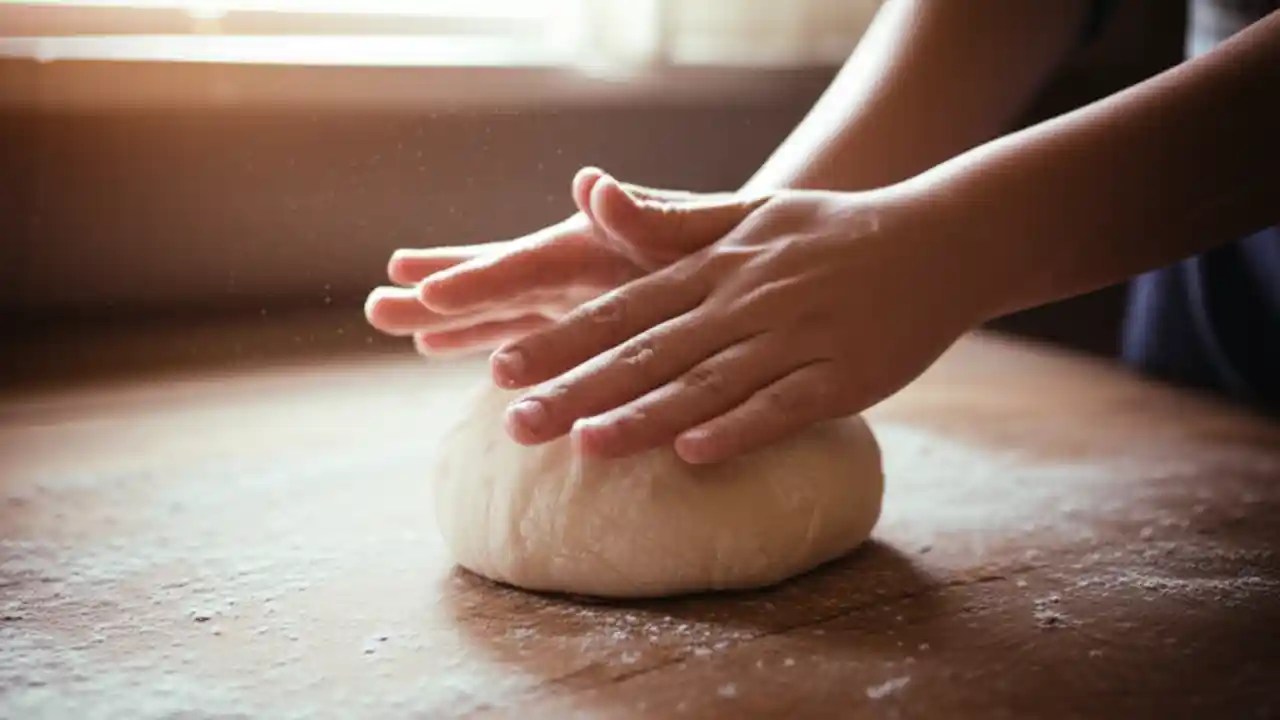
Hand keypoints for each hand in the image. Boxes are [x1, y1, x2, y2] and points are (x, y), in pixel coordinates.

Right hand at [364, 167, 764, 354]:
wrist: (762, 263)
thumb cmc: (738, 240)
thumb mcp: (701, 225)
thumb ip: (650, 214)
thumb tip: (593, 183)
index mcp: (595, 243)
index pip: (524, 262)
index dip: (475, 277)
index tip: (421, 287)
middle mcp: (573, 267)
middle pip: (495, 283)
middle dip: (438, 294)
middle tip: (375, 305)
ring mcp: (574, 296)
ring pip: (499, 310)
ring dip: (446, 319)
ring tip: (385, 319)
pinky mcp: (584, 322)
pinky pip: (524, 333)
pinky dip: (482, 340)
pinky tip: (438, 348)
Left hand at [491, 184, 985, 463]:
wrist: (937, 242)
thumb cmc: (830, 234)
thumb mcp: (749, 213)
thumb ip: (669, 221)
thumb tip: (587, 196)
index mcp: (716, 267)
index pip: (622, 308)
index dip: (562, 339)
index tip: (501, 368)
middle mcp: (745, 301)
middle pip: (650, 351)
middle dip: (579, 388)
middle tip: (515, 423)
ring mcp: (795, 339)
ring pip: (708, 382)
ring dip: (645, 415)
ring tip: (585, 446)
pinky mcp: (843, 377)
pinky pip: (784, 406)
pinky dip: (739, 427)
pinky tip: (692, 453)